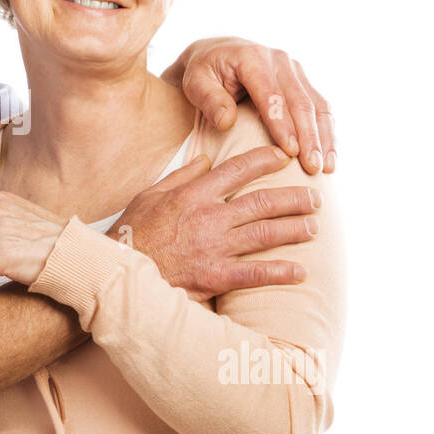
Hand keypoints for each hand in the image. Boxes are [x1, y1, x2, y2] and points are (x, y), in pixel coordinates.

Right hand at [111, 145, 319, 300]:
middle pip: (261, 202)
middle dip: (293, 198)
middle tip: (315, 197)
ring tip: (315, 227)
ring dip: (295, 229)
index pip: (237, 169)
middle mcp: (208, 218)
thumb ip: (182, 176)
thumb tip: (207, 159)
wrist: (119, 273)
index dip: (265, 160)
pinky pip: (254, 274)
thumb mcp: (149, 195)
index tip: (285, 156)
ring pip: (264, 233)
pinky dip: (279, 272)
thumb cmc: (131, 234)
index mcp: (192, 194)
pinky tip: (300, 271)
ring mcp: (213, 248)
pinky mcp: (214, 277)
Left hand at [161, 37, 334, 173]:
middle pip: (300, 102)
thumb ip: (210, 100)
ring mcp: (294, 70)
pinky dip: (327, 132)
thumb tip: (227, 122)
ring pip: (317, 105)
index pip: (271, 95)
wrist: (217, 54)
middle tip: (312, 167)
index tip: (289, 152)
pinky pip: (320, 107)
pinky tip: (329, 156)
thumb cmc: (204, 73)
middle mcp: (279, 61)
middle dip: (309, 137)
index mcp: (252, 58)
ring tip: (326, 167)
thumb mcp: (196, 83)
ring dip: (324, 137)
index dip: (282, 124)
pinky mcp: (302, 81)